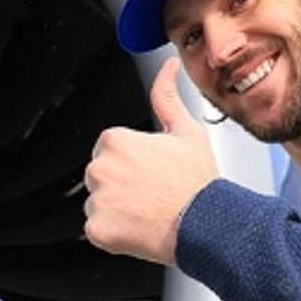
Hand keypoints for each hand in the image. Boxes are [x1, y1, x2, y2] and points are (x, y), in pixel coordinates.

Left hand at [82, 58, 219, 264]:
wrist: (204, 225)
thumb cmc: (197, 182)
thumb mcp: (187, 131)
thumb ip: (168, 97)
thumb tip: (169, 67)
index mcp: (115, 141)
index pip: (111, 149)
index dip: (133, 161)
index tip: (151, 171)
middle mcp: (99, 168)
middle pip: (102, 174)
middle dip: (121, 183)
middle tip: (151, 192)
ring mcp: (97, 200)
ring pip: (99, 202)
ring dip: (117, 208)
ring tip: (147, 211)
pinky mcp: (96, 229)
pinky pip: (98, 229)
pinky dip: (114, 232)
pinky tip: (139, 228)